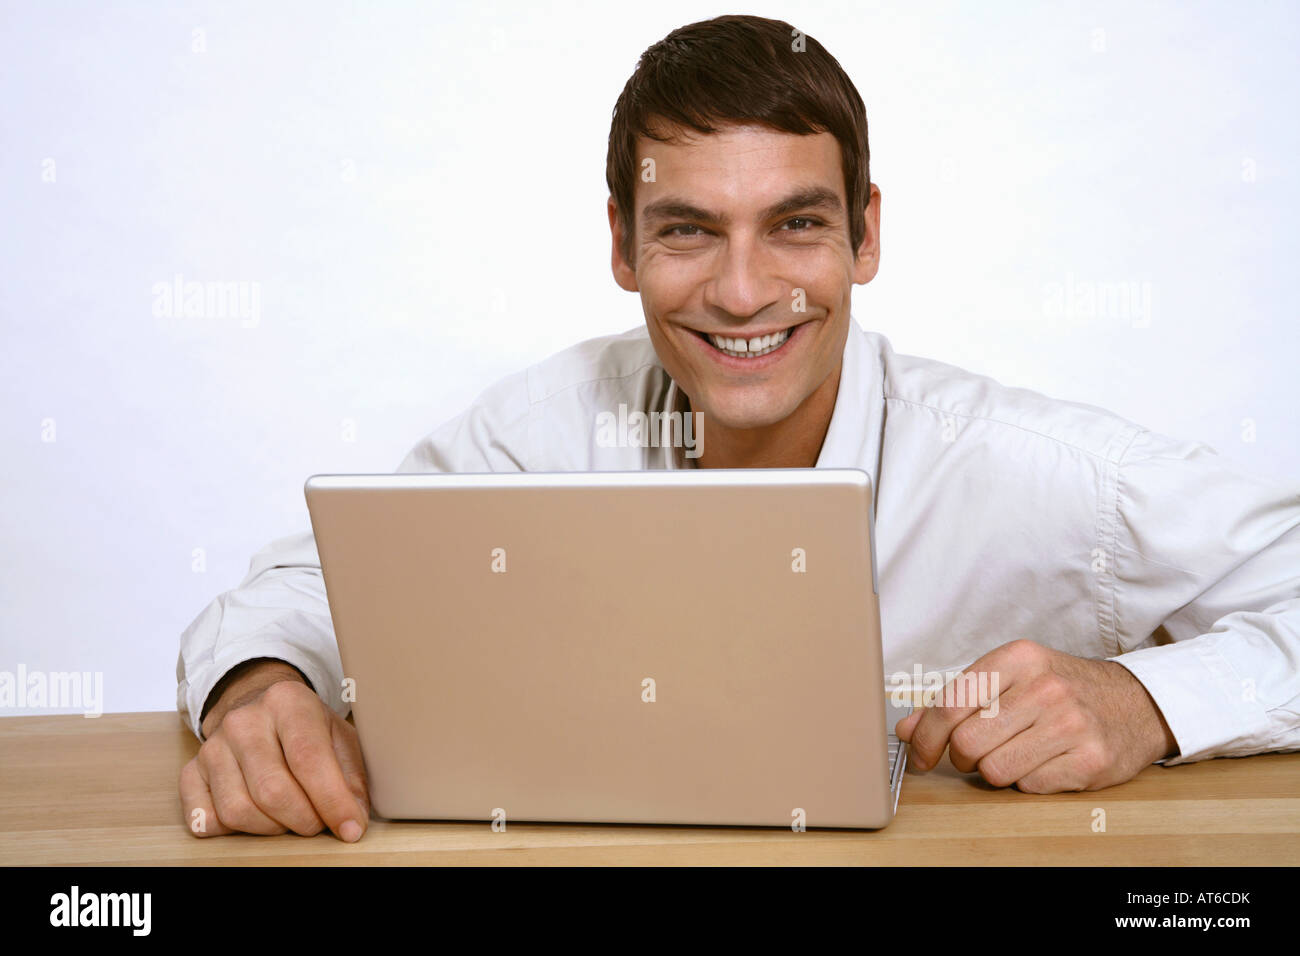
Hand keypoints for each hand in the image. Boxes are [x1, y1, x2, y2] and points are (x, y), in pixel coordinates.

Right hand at [179, 659, 369, 838]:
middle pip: (272, 791)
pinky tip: (256, 814)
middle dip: (303, 819)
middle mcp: (243, 720)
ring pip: (239, 811)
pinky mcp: (191, 771)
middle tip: (318, 821)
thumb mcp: (340, 738)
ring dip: (272, 828)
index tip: (349, 828)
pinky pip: (206, 820)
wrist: (260, 709)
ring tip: (291, 815)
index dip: (331, 801)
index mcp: (287, 701)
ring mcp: (211, 746)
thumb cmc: (307, 729)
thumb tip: (352, 823)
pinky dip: (234, 830)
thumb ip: (351, 778)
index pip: (308, 759)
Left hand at [895, 639, 1177, 792]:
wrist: (1135, 703)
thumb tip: (907, 729)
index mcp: (1019, 658)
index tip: (918, 753)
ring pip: (994, 769)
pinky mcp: (1090, 761)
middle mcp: (1046, 688)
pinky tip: (1043, 762)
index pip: (951, 703)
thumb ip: (958, 701)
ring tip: (1014, 754)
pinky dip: (1026, 781)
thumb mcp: (1011, 678)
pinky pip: (1029, 786)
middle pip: (968, 741)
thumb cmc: (1062, 689)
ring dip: (994, 770)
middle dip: (961, 757)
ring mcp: (1071, 725)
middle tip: (974, 753)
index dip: (925, 736)